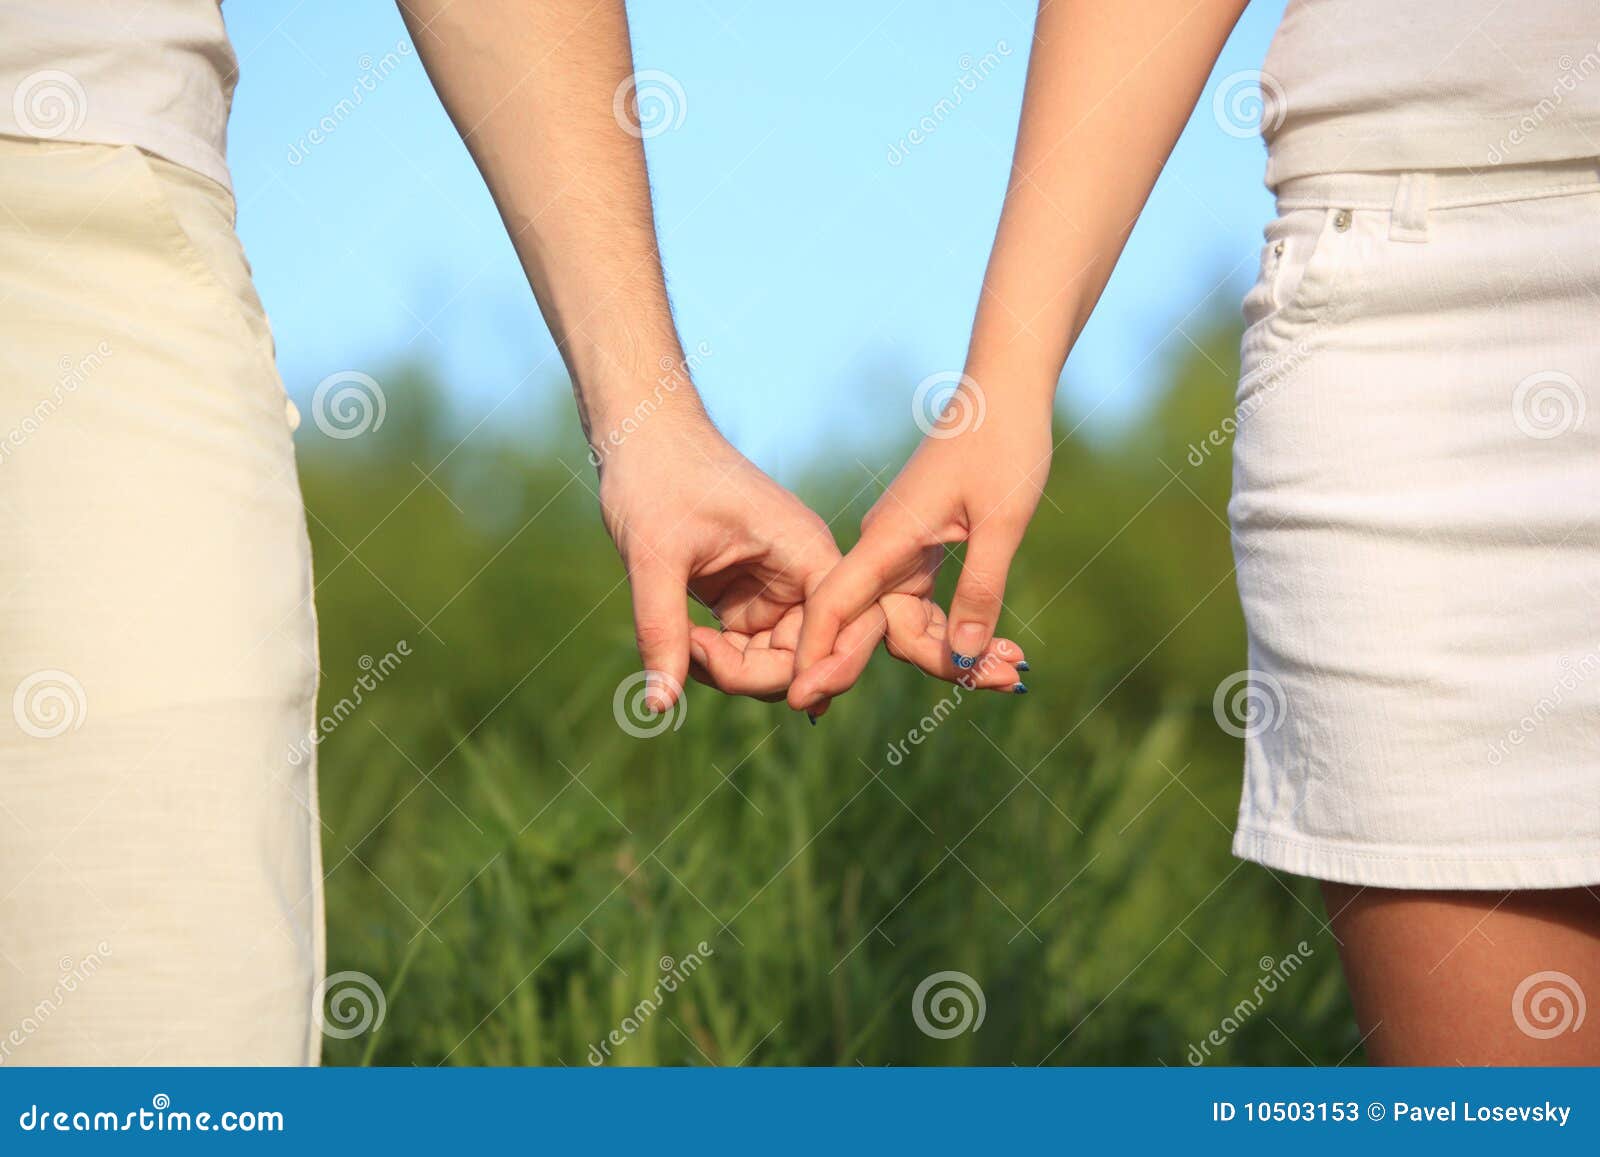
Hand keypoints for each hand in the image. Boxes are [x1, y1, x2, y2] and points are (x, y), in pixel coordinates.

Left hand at [597, 409, 1027, 713]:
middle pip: (810, 657)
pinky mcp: (747, 598)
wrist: (640, 437)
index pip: (849, 624)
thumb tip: (660, 705)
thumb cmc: (655, 476)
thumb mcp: (654, 555)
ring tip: (682, 644)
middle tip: (694, 658)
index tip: (795, 704)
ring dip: (732, 671)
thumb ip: (663, 630)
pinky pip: (747, 652)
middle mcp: (803, 572)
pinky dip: (717, 660)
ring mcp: (776, 589)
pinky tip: (684, 643)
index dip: (830, 669)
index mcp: (806, 550)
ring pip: (776, 664)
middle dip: (757, 675)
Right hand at [789, 384, 1050, 710]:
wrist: (1004, 395)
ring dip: (957, 652)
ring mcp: (900, 550)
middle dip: (940, 663)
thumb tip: (963, 656)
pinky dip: (961, 629)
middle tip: (1008, 679)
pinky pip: (926, 607)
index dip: (820, 654)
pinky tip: (1001, 647)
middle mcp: (884, 547)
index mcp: (888, 536)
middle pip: (883, 630)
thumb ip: (981, 589)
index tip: (812, 702)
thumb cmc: (1003, 444)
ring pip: (909, 624)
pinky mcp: (920, 549)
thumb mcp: (1002, 522)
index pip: (836, 605)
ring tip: (1016, 668)